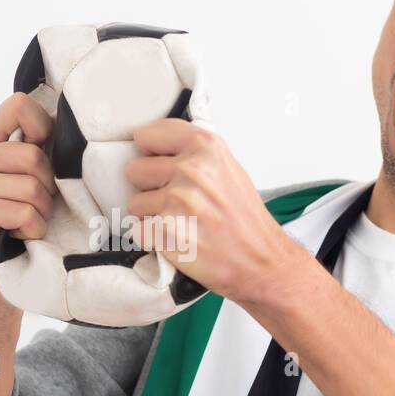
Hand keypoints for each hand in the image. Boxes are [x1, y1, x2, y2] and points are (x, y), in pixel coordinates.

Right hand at [0, 93, 56, 282]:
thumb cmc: (23, 217)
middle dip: (46, 187)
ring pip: (31, 187)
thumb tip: (71, 120)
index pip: (19, 106)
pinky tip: (19, 233)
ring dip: (40, 212)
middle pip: (32, 156)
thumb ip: (40, 144)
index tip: (44, 159)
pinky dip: (32, 228)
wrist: (2, 267)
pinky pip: (22, 212)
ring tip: (27, 220)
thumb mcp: (34, 175)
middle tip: (35, 204)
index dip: (43, 129)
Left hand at [123, 118, 298, 303]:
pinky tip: (178, 240)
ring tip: (181, 222)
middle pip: (135, 170)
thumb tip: (161, 145)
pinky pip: (137, 230)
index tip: (160, 163)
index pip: (147, 135)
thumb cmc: (244, 218)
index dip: (151, 153)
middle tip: (177, 201)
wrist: (260, 260)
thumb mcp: (228, 167)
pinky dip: (152, 239)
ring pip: (134, 203)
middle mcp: (189, 169)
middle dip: (150, 186)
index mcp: (205, 147)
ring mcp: (176, 201)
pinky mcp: (165, 232)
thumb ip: (195, 152)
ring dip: (151, 215)